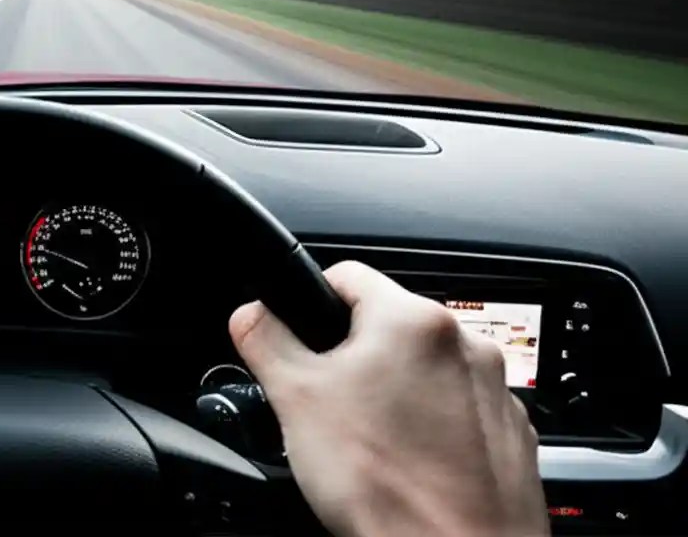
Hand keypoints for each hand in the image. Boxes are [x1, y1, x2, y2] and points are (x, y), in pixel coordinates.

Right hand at [230, 262, 547, 536]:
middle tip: (327, 408)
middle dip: (352, 360)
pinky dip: (431, 429)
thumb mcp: (294, 400)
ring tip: (369, 444)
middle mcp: (466, 344)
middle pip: (386, 329)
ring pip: (424, 372)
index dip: (310, 302)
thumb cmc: (386, 486)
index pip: (346, 276)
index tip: (297, 339)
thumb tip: (250, 313)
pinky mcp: (511, 434)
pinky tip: (408, 465)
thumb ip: (265, 340)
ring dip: (394, 394)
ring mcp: (496, 390)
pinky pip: (459, 413)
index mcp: (412, 321)